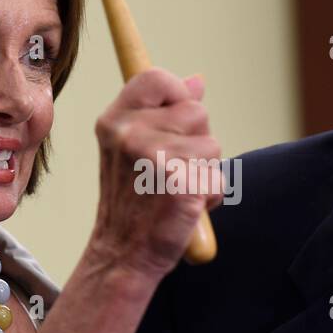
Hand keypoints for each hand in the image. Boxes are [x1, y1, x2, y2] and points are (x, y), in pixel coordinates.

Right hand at [88, 69, 222, 279]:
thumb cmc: (131, 204)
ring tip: (177, 191)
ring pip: (212, 146)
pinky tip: (185, 209)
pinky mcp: (181, 184)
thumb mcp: (132, 150)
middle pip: (196, 112)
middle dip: (197, 141)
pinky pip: (218, 177)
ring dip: (205, 171)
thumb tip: (197, 81)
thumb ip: (162, 113)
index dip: (178, 93)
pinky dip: (210, 196)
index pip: (156, 78)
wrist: (122, 255)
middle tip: (172, 171)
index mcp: (115, 122)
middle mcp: (131, 135)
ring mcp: (155, 158)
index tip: (177, 121)